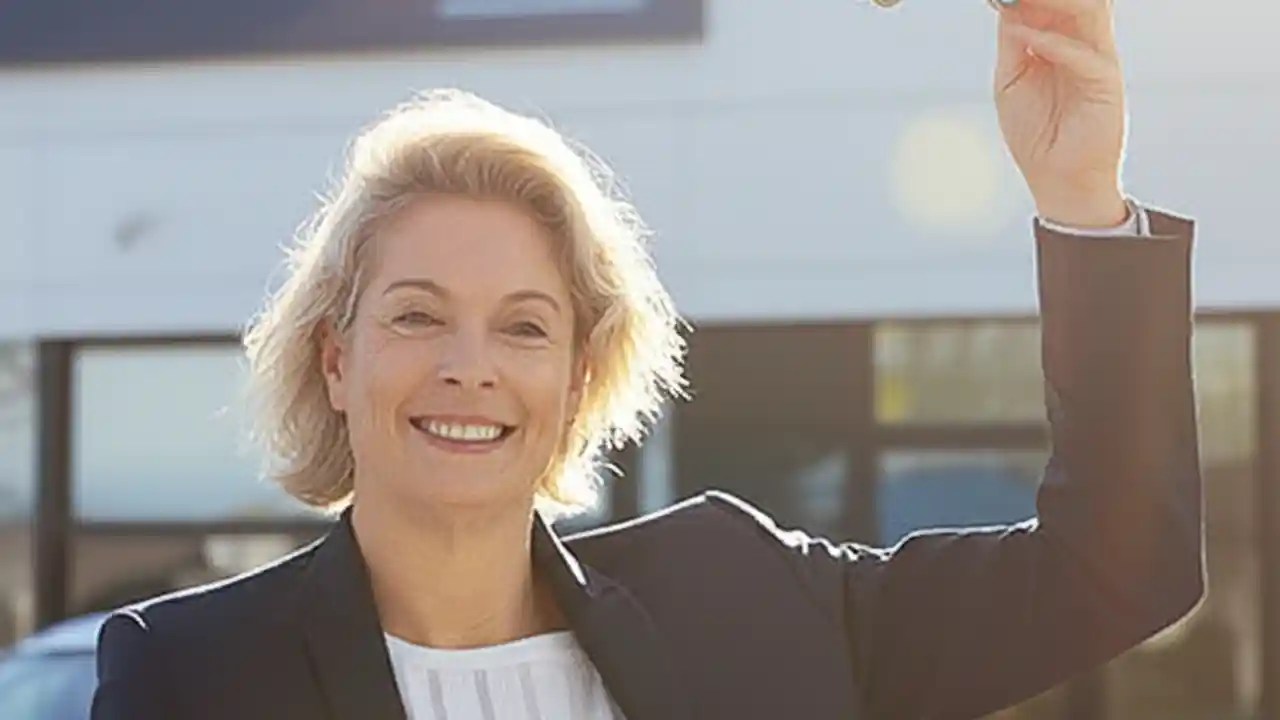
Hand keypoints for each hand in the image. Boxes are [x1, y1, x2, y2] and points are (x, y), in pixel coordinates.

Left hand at [994, 0, 1128, 227]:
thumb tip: (1006, 5)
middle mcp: (1083, 45)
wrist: (1056, 178)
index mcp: (1061, 41)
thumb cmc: (1035, 133)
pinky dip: (1057, 45)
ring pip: (1089, 15)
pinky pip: (1086, 56)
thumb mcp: (1011, 80)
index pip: (1051, 4)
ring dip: (1056, 5)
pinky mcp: (1106, 84)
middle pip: (1074, 3)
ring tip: (1022, 0)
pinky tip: (1030, 39)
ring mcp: (1097, 61)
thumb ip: (1012, 42)